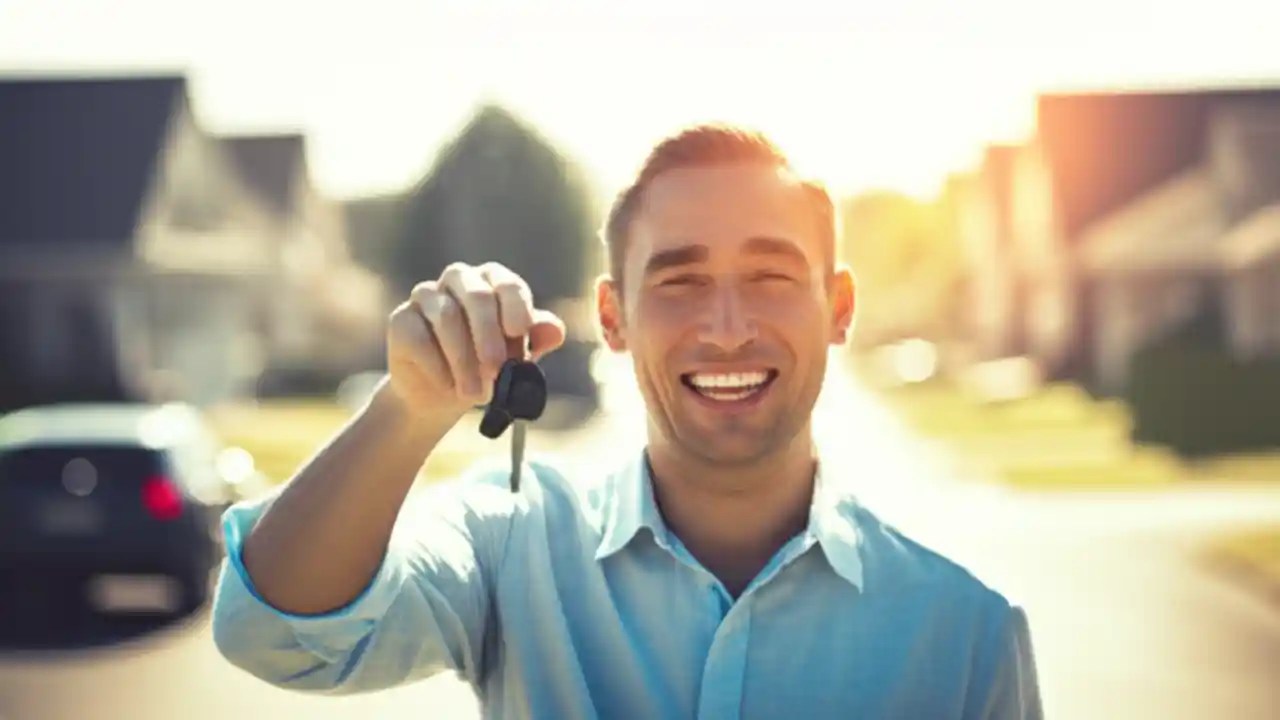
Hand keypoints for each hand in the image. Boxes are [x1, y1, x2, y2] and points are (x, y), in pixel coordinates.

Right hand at [383, 262, 566, 421]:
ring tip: (474, 393)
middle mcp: (459, 280)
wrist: (444, 394)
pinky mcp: (401, 319)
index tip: (520, 332)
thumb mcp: (519, 357)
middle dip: (489, 335)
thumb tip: (555, 330)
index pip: (506, 282)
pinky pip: (417, 337)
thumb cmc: (488, 367)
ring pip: (446, 316)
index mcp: (492, 281)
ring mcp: (426, 296)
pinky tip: (447, 386)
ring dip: (463, 360)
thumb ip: (538, 340)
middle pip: (476, 295)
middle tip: (497, 369)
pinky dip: (436, 367)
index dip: (515, 305)